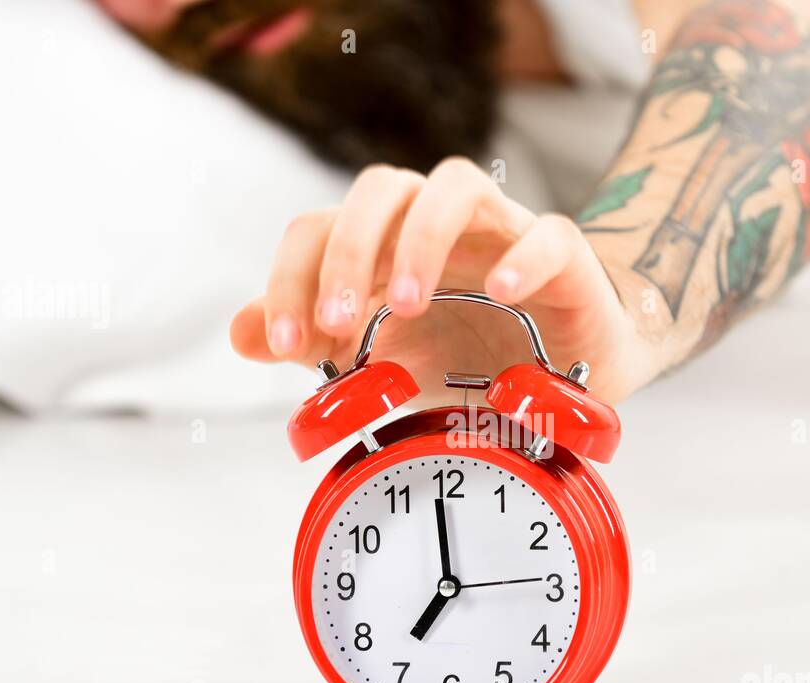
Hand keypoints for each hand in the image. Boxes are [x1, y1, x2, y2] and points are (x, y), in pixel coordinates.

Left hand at [228, 157, 657, 403]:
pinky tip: (502, 293)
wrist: (567, 371)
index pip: (320, 229)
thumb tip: (242, 332)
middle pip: (379, 189)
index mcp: (385, 245)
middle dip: (347, 253)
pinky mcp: (562, 255)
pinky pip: (545, 232)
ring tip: (406, 306)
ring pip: (454, 184)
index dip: (291, 280)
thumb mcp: (383, 364)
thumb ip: (315, 345)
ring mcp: (501, 231)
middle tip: (337, 324)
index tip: (290, 345)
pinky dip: (522, 256)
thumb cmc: (473, 358)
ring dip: (420, 240)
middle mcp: (436, 225)